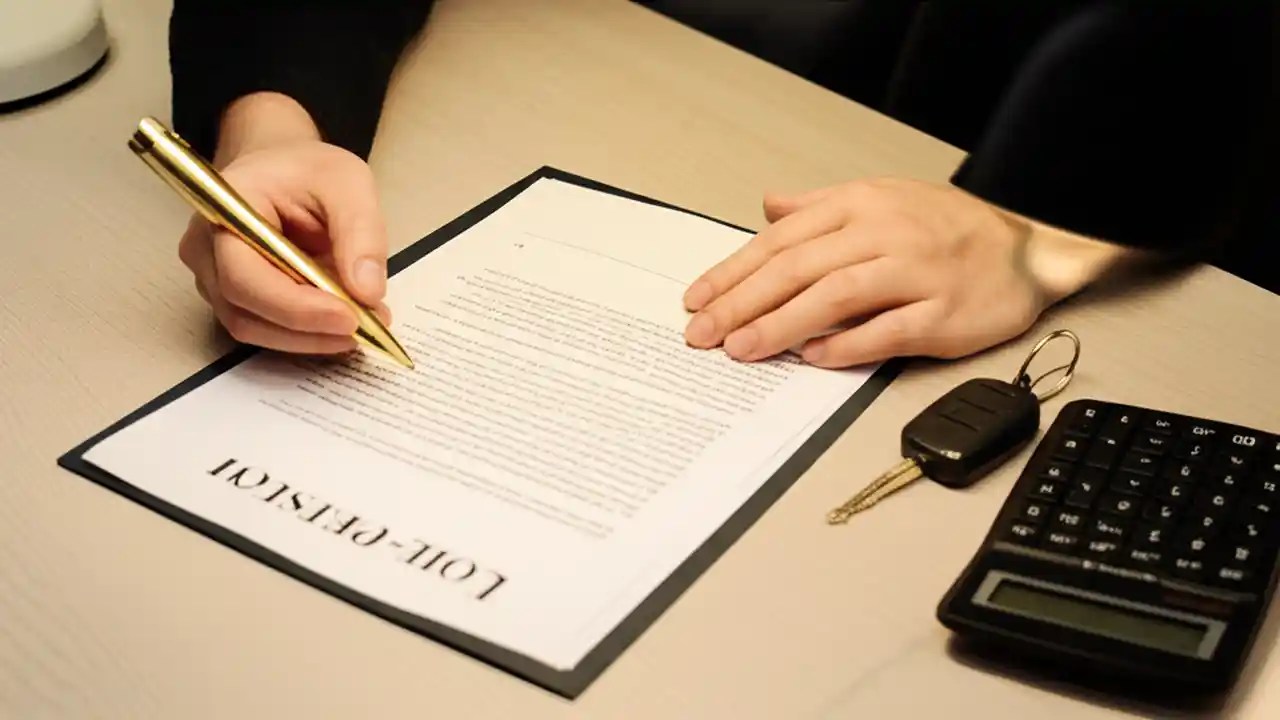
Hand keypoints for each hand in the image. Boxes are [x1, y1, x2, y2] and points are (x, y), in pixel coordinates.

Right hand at [178, 93, 389, 353]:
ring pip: (254, 328)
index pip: (243, 276)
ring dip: (311, 337)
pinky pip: (264, 327)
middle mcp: (205, 248)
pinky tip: (342, 324)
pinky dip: (306, 334)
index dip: (296, 307)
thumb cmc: (307, 169)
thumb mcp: (349, 183)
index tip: (350, 317)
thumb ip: (361, 233)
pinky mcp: (232, 296)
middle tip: (368, 327)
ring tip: (364, 325)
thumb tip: (367, 292)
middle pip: (244, 311)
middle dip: (309, 328)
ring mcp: (212, 276)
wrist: (282, 168)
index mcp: (225, 207)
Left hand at [681, 177, 1120, 366]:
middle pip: (798, 268)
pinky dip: (846, 345)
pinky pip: (887, 330)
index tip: (698, 300)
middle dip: (741, 303)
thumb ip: (820, 207)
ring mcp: (916, 272)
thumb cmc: (947, 228)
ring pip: (835, 296)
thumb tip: (769, 207)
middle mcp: (884, 233)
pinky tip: (811, 358)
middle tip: (702, 333)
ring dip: (781, 324)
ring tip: (741, 349)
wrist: (1028, 249)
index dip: (734, 271)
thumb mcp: (881, 199)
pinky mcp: (943, 312)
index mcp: (861, 204)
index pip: (782, 240)